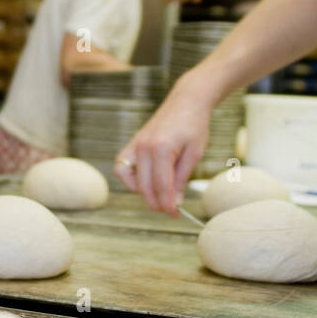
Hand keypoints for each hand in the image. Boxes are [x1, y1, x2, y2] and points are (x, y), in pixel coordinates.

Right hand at [114, 85, 210, 214]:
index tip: (176, 215)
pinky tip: (144, 182)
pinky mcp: (131, 144)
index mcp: (161, 148)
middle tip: (171, 209)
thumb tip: (175, 203)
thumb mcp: (194, 154)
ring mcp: (134, 145)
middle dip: (157, 202)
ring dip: (143, 192)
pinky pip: (122, 168)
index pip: (162, 186)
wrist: (185, 101)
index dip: (168, 205)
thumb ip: (181, 179)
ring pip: (130, 180)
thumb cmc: (194, 125)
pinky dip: (130, 180)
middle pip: (145, 186)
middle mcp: (143, 147)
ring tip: (160, 195)